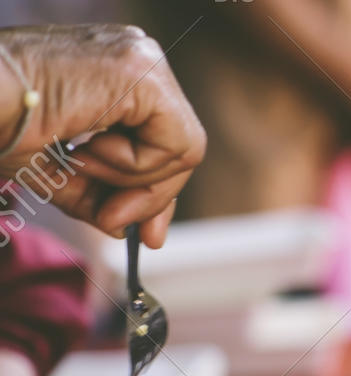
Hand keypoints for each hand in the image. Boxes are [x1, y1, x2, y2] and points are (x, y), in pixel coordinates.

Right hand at [0, 24, 204, 246]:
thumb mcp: (59, 169)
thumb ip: (100, 196)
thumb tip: (130, 228)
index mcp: (121, 72)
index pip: (167, 139)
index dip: (159, 191)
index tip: (144, 234)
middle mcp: (138, 56)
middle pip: (181, 147)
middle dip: (152, 196)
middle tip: (113, 220)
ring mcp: (142, 58)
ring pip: (183, 149)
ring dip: (129, 177)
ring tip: (77, 159)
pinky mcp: (141, 71)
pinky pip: (173, 143)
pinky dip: (133, 165)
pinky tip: (86, 149)